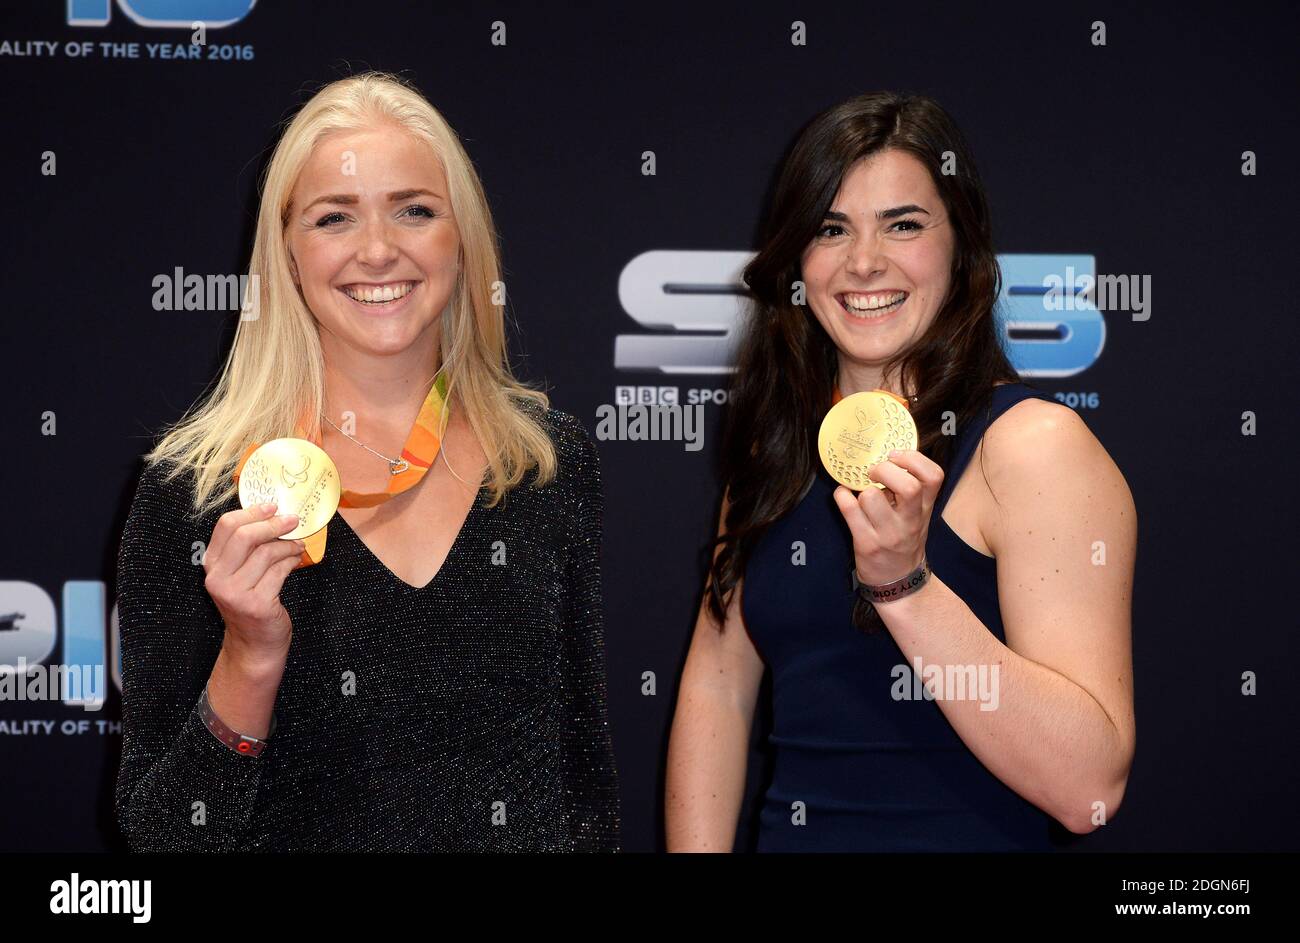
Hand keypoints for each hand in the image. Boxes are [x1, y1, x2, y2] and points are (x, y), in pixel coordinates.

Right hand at [202, 502, 304, 668]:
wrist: (255, 644)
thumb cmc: (251, 603)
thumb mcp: (241, 574)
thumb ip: (248, 549)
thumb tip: (274, 516)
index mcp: (212, 565)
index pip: (226, 526)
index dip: (252, 512)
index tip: (272, 506)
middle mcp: (218, 578)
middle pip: (245, 536)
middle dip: (273, 524)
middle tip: (292, 520)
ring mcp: (236, 593)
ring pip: (266, 553)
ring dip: (288, 545)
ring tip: (297, 545)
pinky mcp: (257, 604)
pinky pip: (280, 571)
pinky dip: (291, 562)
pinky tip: (295, 561)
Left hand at [832, 449, 943, 585]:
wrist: (898, 581)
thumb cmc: (904, 539)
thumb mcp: (917, 514)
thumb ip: (909, 488)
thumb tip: (884, 455)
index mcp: (926, 508)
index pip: (934, 476)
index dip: (914, 459)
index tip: (895, 456)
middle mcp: (911, 521)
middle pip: (908, 486)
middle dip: (885, 471)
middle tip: (873, 472)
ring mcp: (889, 534)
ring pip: (871, 497)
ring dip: (860, 489)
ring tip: (860, 494)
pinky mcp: (867, 544)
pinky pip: (849, 510)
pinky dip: (841, 497)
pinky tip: (844, 497)